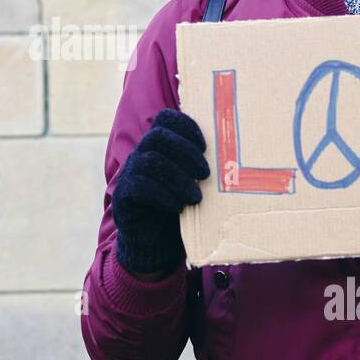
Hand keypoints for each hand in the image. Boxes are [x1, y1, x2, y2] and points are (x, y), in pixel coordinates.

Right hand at [111, 109, 210, 278]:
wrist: (154, 240)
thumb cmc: (178, 206)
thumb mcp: (192, 183)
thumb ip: (202, 167)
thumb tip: (236, 160)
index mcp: (157, 146)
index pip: (165, 119)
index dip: (185, 126)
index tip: (205, 145)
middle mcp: (140, 154)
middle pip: (157, 136)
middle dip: (185, 151)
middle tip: (205, 173)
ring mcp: (129, 173)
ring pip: (151, 162)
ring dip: (178, 178)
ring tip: (196, 197)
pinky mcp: (123, 195)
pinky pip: (140, 186)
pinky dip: (163, 195)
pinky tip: (178, 206)